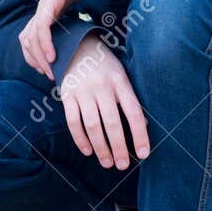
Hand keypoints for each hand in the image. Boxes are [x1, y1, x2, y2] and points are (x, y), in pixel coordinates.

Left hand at [19, 0, 73, 79]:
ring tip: (51, 70)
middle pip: (26, 42)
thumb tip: (77, 42)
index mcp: (40, 16)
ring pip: (32, 39)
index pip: (27, 40)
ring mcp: (40, 10)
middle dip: (35, 61)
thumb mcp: (71, 11)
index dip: (32, 57)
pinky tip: (52, 57)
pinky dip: (45, 45)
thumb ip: (68, 25)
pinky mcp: (47, 7)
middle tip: (48, 75)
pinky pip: (42, 30)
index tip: (45, 70)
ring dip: (40, 58)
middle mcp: (37, 14)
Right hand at [59, 35, 149, 169]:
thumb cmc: (105, 66)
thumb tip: (141, 128)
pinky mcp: (67, 94)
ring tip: (107, 163)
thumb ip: (128, 99)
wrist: (78, 45)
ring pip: (92, 125)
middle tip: (122, 165)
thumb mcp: (122, 75)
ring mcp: (83, 90)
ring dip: (101, 147)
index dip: (140, 135)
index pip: (134, 112)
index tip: (143, 154)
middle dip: (118, 147)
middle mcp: (102, 86)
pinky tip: (88, 151)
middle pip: (112, 122)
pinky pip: (73, 121)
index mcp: (120, 82)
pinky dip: (80, 139)